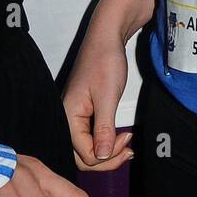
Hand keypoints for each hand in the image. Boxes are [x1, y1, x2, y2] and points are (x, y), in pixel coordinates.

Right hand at [64, 35, 132, 171]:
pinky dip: (105, 140)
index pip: (85, 154)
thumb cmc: (105, 61)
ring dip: (107, 151)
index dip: (108, 154)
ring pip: (87, 148)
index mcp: (69, 117)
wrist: (106, 38)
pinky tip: (118, 137)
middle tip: (128, 150)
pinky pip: (91, 136)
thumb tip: (101, 157)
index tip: (126, 139)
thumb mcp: (107, 97)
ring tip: (126, 145)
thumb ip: (104, 129)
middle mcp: (68, 120)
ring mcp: (75, 116)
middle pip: (83, 156)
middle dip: (106, 158)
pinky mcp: (84, 112)